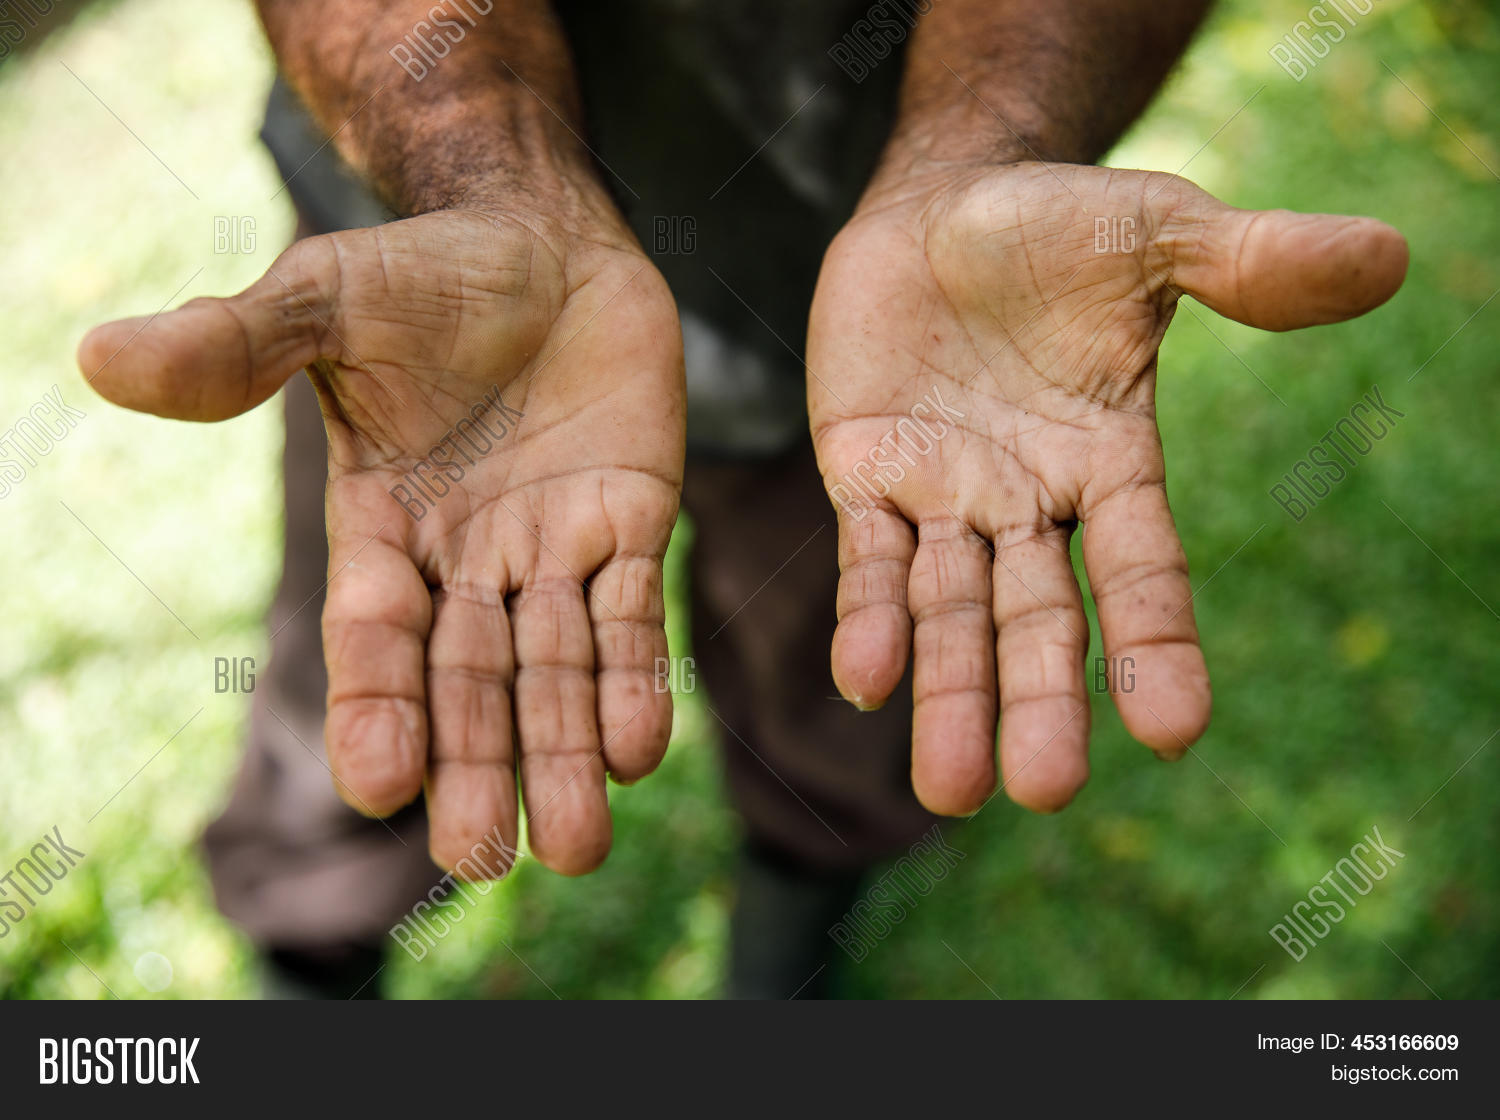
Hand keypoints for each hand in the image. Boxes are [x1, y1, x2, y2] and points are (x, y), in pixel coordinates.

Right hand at [80, 206, 685, 874]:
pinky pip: (634, 618)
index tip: (381, 784)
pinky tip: (639, 751)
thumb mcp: (326, 299)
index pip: (375, 636)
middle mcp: (466, 563)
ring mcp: (552, 552)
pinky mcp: (631, 527)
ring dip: (565, 755)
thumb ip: (237, 343)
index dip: (378, 706)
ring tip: (577, 844)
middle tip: (483, 858)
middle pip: (470, 684)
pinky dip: (636, 682)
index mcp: (382, 530)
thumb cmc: (427, 275)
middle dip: (478, 766)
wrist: (543, 241)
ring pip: (557, 672)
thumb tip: (101, 358)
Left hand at [808, 161, 1405, 814]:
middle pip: (1040, 620)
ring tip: (951, 789)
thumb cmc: (1058, 226)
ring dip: (949, 694)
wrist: (942, 207)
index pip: (1143, 569)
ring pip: (950, 612)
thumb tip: (1388, 254)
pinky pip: (867, 561)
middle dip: (1039, 700)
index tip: (1175, 731)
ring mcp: (946, 498)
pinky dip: (868, 618)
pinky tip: (865, 680)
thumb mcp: (1158, 234)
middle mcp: (1030, 503)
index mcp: (1110, 463)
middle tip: (1044, 790)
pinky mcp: (867, 476)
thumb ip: (1252, 263)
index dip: (1158, 644)